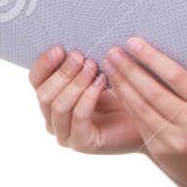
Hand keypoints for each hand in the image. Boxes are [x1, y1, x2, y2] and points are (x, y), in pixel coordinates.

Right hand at [31, 45, 146, 154]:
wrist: (150, 116)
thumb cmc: (124, 92)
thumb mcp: (98, 71)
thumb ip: (81, 61)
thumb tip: (72, 41)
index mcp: (51, 100)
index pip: (35, 81)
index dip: (44, 64)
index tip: (60, 49)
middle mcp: (53, 119)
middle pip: (43, 94)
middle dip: (63, 73)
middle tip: (82, 57)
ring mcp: (66, 134)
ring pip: (57, 106)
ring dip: (75, 83)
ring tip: (93, 67)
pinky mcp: (82, 144)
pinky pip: (78, 117)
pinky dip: (87, 98)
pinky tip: (99, 83)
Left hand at [102, 36, 186, 186]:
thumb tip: (155, 55)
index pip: (176, 76)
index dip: (152, 58)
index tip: (133, 42)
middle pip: (153, 92)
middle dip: (130, 69)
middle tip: (113, 51)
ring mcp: (175, 140)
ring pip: (141, 107)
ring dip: (122, 85)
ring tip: (110, 66)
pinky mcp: (161, 151)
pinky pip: (139, 122)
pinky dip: (126, 103)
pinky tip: (116, 89)